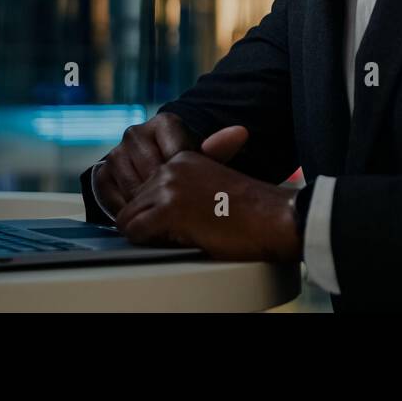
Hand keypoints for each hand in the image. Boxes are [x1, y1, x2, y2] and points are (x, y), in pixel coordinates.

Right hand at [93, 112, 247, 215]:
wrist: (153, 180)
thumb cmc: (183, 171)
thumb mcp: (201, 163)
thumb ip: (218, 149)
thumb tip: (240, 133)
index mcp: (164, 123)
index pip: (176, 156)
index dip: (185, 180)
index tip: (191, 190)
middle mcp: (136, 133)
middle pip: (153, 174)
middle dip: (166, 195)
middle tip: (176, 208)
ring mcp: (116, 152)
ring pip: (133, 188)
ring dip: (148, 205)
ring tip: (161, 212)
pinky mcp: (101, 172)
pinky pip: (114, 198)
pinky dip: (129, 210)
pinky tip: (142, 213)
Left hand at [115, 130, 300, 261]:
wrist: (272, 218)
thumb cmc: (250, 211)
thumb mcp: (211, 184)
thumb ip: (183, 186)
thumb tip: (152, 209)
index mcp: (181, 158)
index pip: (142, 186)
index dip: (152, 209)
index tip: (173, 218)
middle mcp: (171, 167)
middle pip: (132, 201)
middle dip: (148, 221)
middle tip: (180, 230)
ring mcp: (168, 186)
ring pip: (128, 216)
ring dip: (148, 232)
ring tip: (181, 235)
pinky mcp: (170, 208)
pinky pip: (134, 230)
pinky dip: (147, 242)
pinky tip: (175, 240)